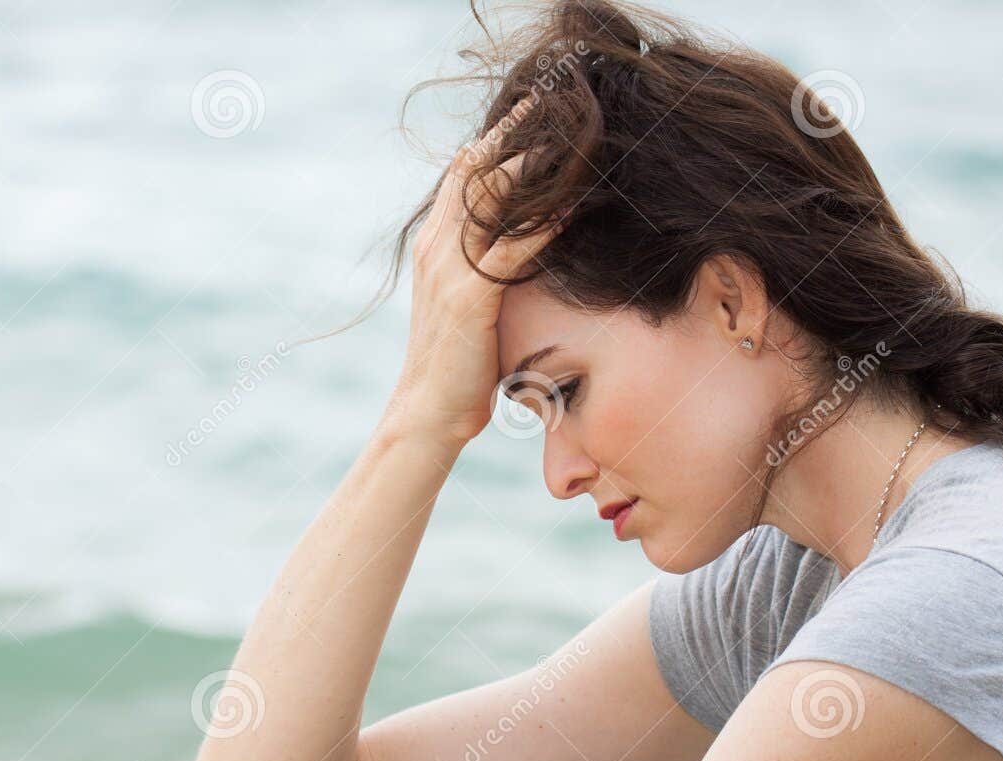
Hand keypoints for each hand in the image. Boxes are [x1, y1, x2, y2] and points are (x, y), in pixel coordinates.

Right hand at [385, 95, 563, 447]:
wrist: (428, 414)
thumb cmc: (456, 367)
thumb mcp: (467, 306)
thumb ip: (485, 271)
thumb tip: (523, 251)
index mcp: (435, 246)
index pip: (463, 174)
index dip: (496, 141)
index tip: (534, 115)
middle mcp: (437, 248)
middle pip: (474, 169)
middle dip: (514, 133)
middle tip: (556, 103)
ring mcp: (450, 271)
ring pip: (491, 199)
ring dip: (534, 165)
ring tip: (573, 138)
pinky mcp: (470, 297)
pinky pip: (512, 248)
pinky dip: (545, 222)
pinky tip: (575, 204)